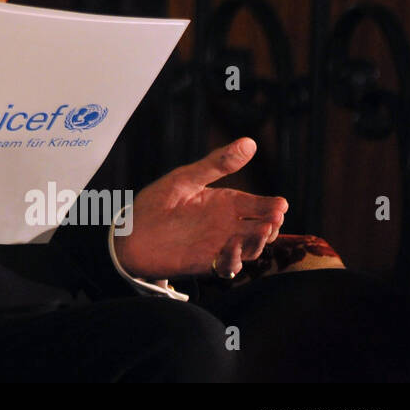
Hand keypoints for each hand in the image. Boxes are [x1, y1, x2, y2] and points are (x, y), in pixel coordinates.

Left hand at [116, 137, 287, 280]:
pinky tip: (231, 249)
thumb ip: (217, 164)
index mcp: (225, 203)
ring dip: (257, 243)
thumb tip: (250, 142)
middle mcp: (227, 226)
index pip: (258, 205)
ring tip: (261, 232)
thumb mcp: (186, 178)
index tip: (280, 204)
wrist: (128, 232)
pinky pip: (226, 267)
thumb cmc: (157, 202)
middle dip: (271, 225)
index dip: (272, 206)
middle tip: (274, 220)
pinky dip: (233, 260)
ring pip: (249, 248)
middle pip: (260, 229)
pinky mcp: (205, 264)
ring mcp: (218, 246)